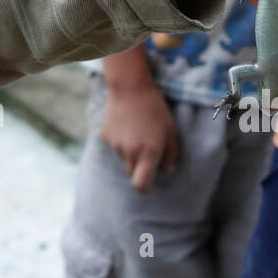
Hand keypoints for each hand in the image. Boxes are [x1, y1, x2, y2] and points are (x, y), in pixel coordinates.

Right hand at [100, 79, 177, 193]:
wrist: (129, 87)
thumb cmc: (154, 108)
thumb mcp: (170, 129)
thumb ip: (171, 153)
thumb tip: (167, 170)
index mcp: (148, 153)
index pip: (141, 184)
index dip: (144, 189)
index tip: (148, 188)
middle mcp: (130, 152)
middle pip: (132, 172)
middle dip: (139, 167)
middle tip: (147, 149)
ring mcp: (116, 145)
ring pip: (124, 157)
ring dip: (130, 151)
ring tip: (137, 129)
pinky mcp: (105, 136)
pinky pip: (115, 146)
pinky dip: (120, 140)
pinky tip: (126, 124)